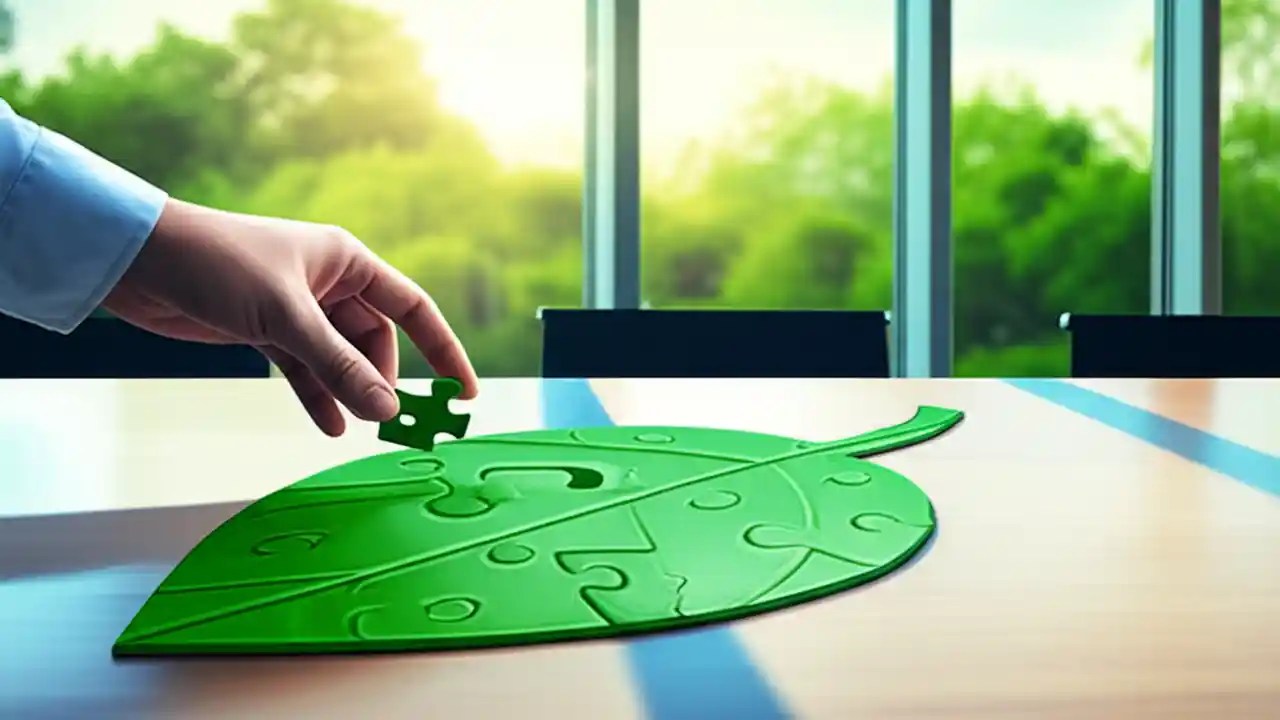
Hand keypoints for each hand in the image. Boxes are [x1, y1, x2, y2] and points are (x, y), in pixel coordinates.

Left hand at [103, 198, 478, 435]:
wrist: (138, 261)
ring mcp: (297, 309)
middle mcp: (328, 283)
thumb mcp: (285, 317)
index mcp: (346, 261)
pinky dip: (317, 395)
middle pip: (376, 341)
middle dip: (382, 380)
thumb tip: (387, 409)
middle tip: (390, 421)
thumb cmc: (215, 264)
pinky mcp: (266, 330)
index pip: (412, 307)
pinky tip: (327, 425)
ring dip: (349, 392)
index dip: (442, 348)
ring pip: (339, 359)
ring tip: (357, 428)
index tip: (462, 389)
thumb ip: (338, 365)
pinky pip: (305, 368)